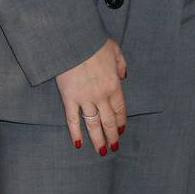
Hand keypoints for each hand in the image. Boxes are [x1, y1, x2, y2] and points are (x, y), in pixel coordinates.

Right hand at [56, 38, 126, 154]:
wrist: (74, 42)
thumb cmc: (94, 43)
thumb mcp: (115, 50)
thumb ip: (122, 64)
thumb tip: (124, 75)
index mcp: (114, 84)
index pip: (120, 109)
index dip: (121, 121)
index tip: (122, 130)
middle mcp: (101, 95)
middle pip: (108, 120)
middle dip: (112, 135)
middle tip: (114, 146)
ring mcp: (85, 99)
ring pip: (93, 124)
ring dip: (98, 139)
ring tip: (101, 151)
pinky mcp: (69, 99)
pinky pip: (73, 120)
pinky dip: (75, 133)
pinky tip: (78, 143)